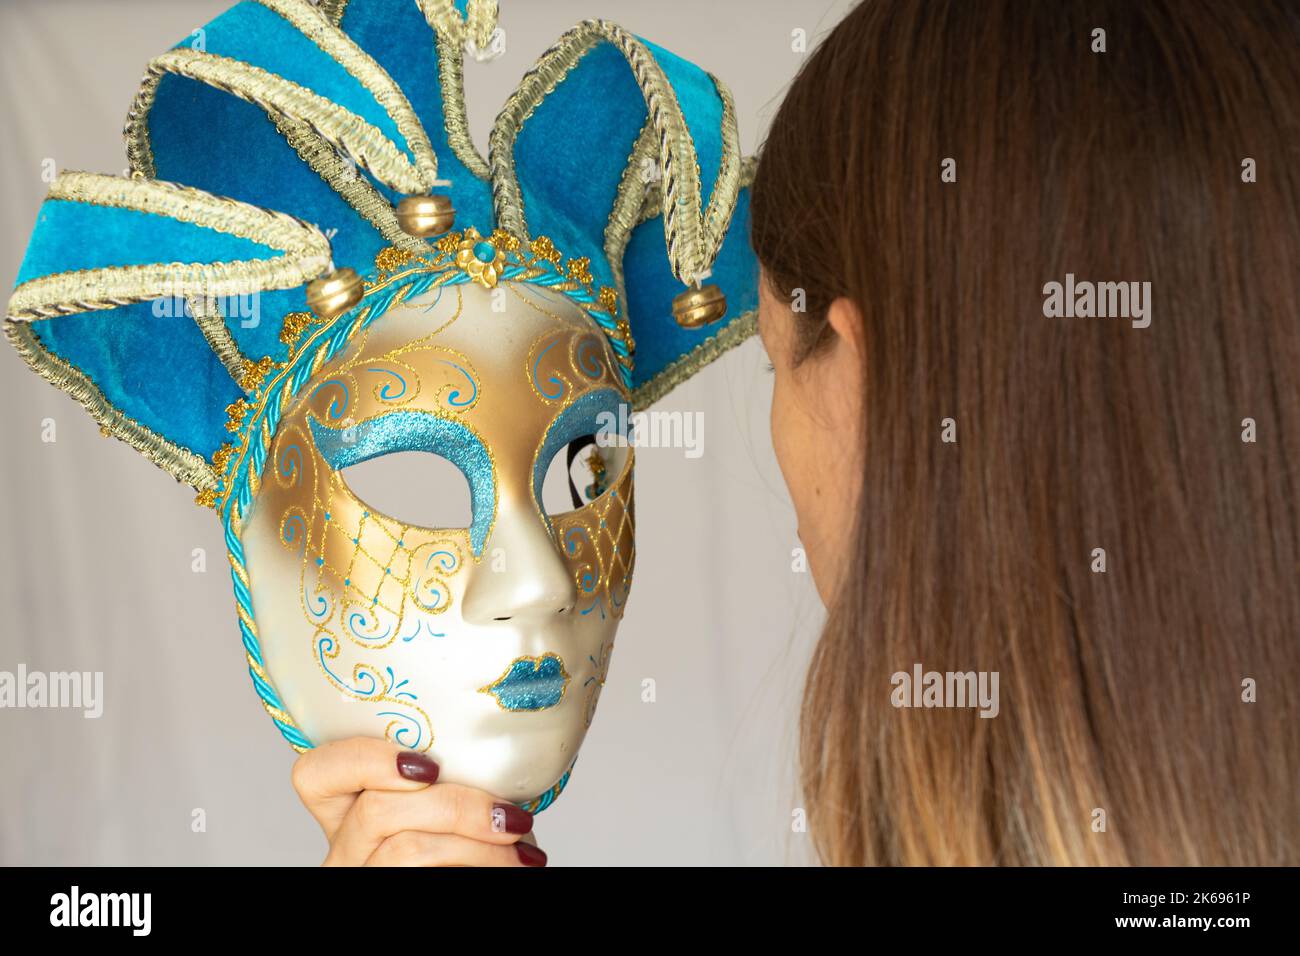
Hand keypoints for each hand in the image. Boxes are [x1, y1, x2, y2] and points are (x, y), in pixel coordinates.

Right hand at [291, 737, 546, 866]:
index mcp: (347, 809)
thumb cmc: (466, 842)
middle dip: (458, 808)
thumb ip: (444, 776)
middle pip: (376, 809)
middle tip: (512, 817)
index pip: (315, 773)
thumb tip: (496, 746)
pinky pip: (430, 875)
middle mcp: (344, 848)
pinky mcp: (384, 894)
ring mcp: (361, 875)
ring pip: (405, 848)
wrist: (467, 877)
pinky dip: (482, 864)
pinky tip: (515, 863)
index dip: (365, 760)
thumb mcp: (443, 801)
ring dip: (478, 845)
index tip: (430, 765)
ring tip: (521, 847)